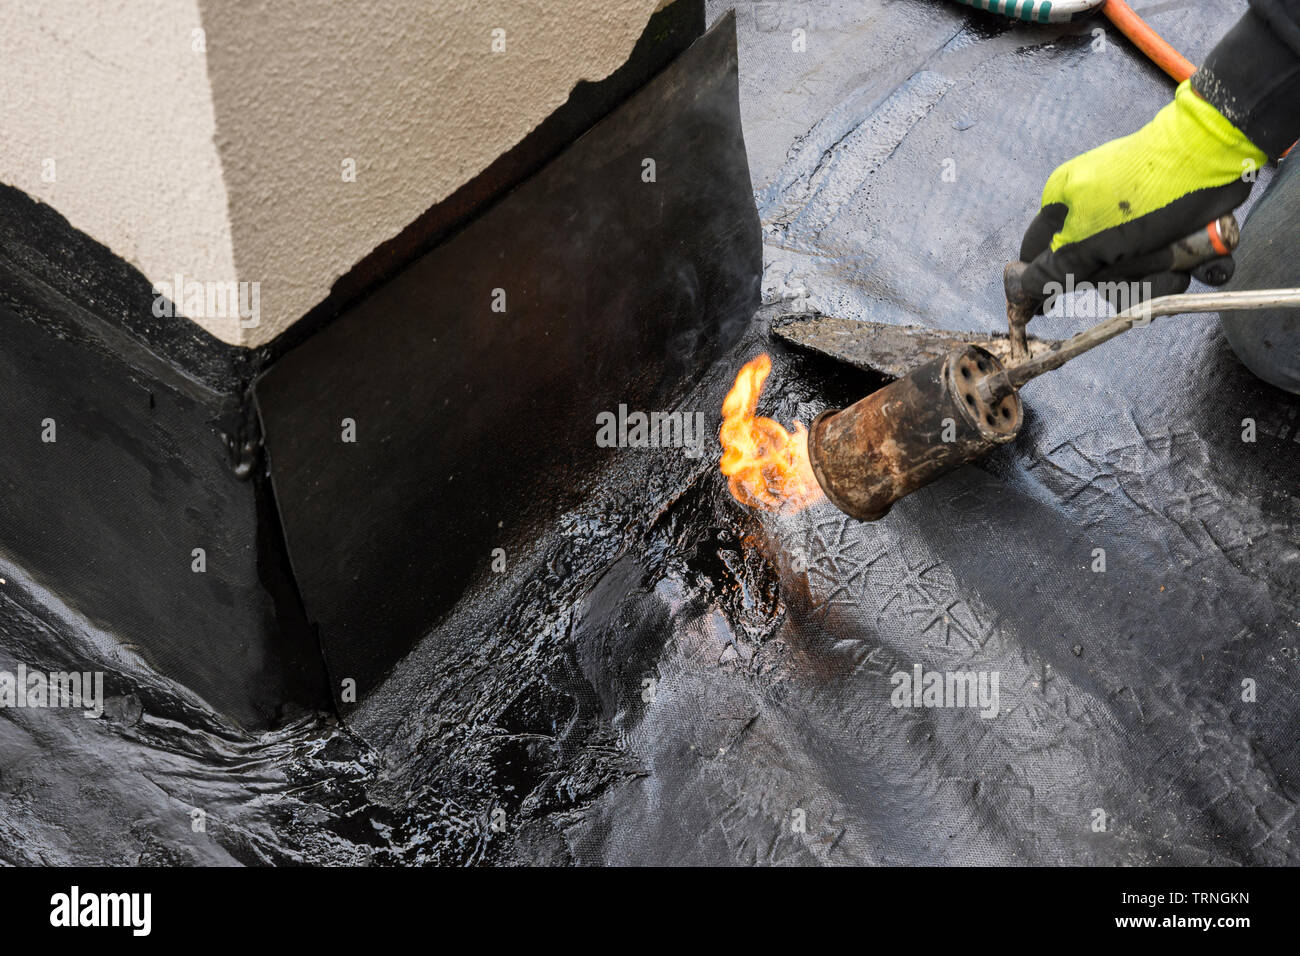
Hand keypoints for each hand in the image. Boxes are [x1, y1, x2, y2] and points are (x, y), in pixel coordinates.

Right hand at [1019, 80, 1265, 310]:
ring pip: (1141, 275)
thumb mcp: (1087, 239)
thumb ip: (1051, 271)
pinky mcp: (1176, 226)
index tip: (1045, 311)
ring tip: (1180, 259)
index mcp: (1064, 207)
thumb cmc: (1142, 195)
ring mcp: (1138, 221)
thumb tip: (1017, 293)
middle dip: (1125, 282)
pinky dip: (1194, 265)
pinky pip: (1179, 263)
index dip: (1043, 285)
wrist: (1215, 156)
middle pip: (1096, 275)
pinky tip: (1202, 257)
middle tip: (1139, 267)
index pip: (1038, 256)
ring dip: (1165, 277)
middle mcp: (1097, 215)